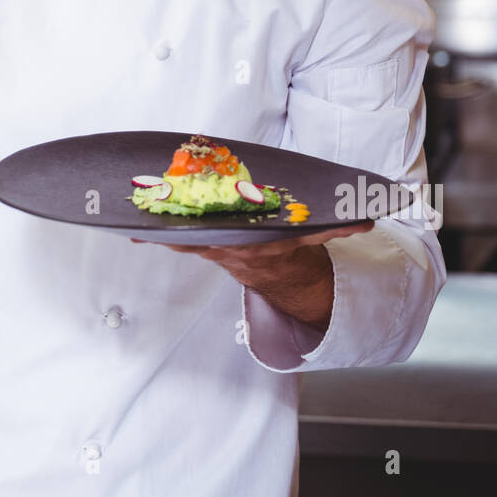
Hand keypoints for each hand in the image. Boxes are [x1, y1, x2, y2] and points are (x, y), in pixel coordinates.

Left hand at [130, 221, 373, 291]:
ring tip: (133, 220)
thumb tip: (367, 218)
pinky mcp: (201, 247)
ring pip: (183, 240)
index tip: (202, 229)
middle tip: (155, 219)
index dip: (220, 235)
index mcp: (260, 246)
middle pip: (202, 239)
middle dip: (179, 230)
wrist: (284, 277)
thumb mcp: (315, 237)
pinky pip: (174, 241)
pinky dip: (152, 235)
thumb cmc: (293, 244)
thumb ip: (337, 226)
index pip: (238, 240)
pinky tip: (129, 229)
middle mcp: (234, 250)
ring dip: (159, 231)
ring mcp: (215, 251)